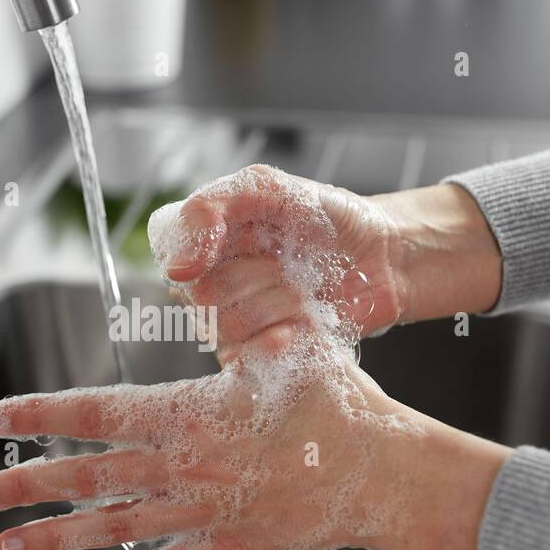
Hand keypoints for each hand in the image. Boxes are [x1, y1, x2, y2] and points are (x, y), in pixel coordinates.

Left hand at [0, 336, 507, 549]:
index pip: (96, 413)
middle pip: (88, 477)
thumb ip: (240, 319)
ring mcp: (203, 512)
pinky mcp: (228, 544)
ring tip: (7, 547)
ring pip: (113, 528)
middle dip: (24, 485)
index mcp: (190, 413)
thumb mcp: (287, 341)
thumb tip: (215, 282)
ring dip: (55, 537)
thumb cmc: (341, 403)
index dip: (41, 414)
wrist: (386, 473)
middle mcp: (184, 468)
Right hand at [150, 166, 502, 361]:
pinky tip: (306, 325)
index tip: (223, 241)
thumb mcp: (272, 189)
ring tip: (306, 290)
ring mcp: (231, 323)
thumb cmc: (329, 219)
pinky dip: (280, 340)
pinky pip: (247, 359)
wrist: (385, 256)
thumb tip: (175, 268)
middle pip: (200, 291)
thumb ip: (216, 207)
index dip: (190, 246)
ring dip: (279, 303)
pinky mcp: (257, 358)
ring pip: (226, 325)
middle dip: (254, 273)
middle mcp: (208, 281)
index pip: (165, 243)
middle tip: (287, 260)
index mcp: (204, 236)